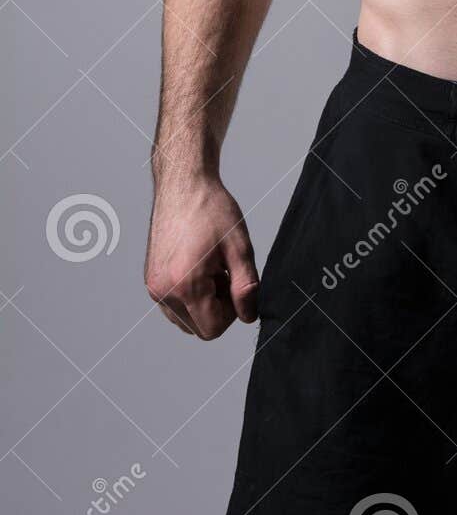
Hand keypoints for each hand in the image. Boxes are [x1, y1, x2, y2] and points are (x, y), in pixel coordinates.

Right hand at [145, 176, 258, 338]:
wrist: (183, 184)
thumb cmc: (211, 209)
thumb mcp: (239, 247)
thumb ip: (247, 287)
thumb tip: (249, 316)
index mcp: (185, 285)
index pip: (213, 329)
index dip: (233, 312)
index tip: (236, 284)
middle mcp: (163, 291)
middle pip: (199, 328)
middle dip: (218, 308)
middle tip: (226, 273)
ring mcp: (153, 287)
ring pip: (186, 320)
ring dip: (204, 304)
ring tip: (212, 269)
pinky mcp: (151, 280)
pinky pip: (174, 307)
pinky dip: (190, 296)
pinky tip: (199, 267)